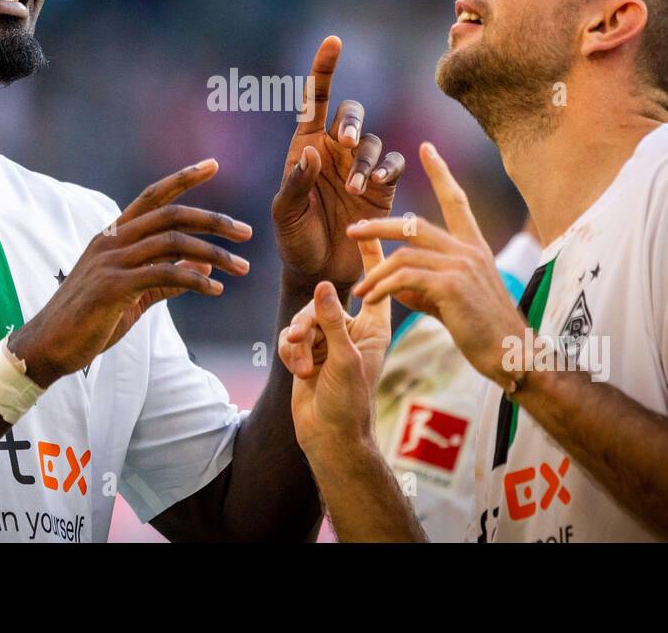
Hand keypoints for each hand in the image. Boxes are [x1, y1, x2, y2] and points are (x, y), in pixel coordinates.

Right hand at [11, 159, 251, 384]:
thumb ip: (166, 277)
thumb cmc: (90, 319)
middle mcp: (112, 240)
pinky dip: (195, 280)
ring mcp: (111, 261)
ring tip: (241, 268)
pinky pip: (165, 275)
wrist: (49, 347)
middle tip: (246, 233)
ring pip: (173, 243)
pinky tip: (215, 289)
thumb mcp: (133, 293)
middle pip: (171, 215)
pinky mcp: (113, 286)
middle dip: (213, 221)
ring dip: (213, 254)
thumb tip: (203, 262)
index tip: (213, 164)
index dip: (183, 178)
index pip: (153, 196)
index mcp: (114, 234)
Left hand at [271, 35, 404, 291]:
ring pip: (372, 143)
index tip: (334, 42)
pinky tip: (377, 186)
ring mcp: (359, 168)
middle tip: (345, 143)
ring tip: (354, 190)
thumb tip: (314, 153)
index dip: (324, 69)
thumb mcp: (285, 214)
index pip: (316, 99)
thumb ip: (296, 183)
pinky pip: (392, 165)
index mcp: (305, 147)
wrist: (321, 271)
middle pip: (350, 115)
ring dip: (365, 162)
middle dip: (351, 123)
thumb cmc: (295, 241)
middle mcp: (334, 151)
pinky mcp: (383, 188)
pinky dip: (386, 170)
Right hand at [278, 239, 390, 453]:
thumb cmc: (349, 402)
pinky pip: (292, 338)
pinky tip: (299, 372)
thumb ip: (332, 320)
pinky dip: (292, 353)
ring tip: (302, 361)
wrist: (330, 437)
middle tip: (302, 336)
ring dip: (298, 339)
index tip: (360, 229)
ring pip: (303, 318)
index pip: (375, 282)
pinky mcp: (309, 354)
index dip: (371, 255)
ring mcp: (329, 341)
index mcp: (374, 326)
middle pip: (324, 300)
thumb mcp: (344, 358)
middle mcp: (352, 330)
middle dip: (309, 317)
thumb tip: (324, 284)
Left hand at [347, 142, 526, 385]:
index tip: (426, 148)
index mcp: (473, 247)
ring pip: (404, 253)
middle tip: (353, 231)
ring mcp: (462, 264)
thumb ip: (423, 288)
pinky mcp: (452, 284)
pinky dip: (383, 287)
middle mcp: (469, 249)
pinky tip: (371, 299)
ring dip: (376, 272)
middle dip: (380, 226)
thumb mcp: (450, 302)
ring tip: (359, 289)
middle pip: (415, 224)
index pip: (455, 200)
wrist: (511, 353)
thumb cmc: (482, 331)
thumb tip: (395, 284)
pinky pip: (405, 277)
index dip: (440, 172)